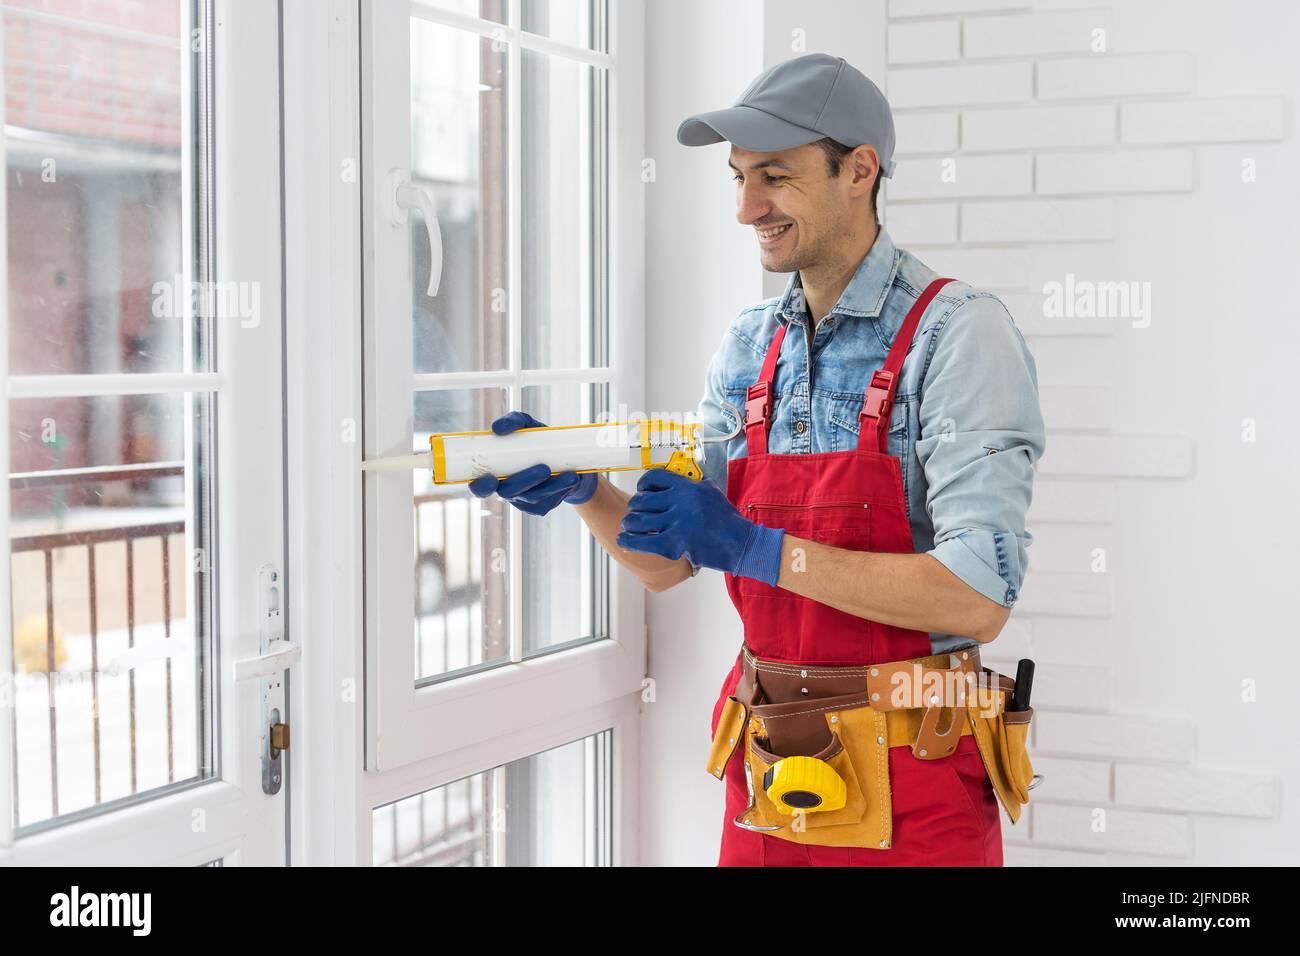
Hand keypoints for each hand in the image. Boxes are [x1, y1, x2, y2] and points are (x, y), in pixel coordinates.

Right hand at [467, 411, 597, 515]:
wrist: (566, 458)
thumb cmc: (538, 441)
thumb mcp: (528, 425)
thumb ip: (513, 421)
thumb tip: (498, 428)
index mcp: (495, 473)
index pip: (479, 486)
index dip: (481, 487)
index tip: (491, 480)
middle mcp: (506, 489)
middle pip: (508, 492)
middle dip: (525, 481)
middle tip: (544, 469)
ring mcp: (523, 501)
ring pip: (533, 497)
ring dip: (552, 486)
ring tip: (569, 475)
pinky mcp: (541, 507)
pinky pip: (549, 502)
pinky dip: (562, 490)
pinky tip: (572, 479)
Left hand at [615, 468, 784, 585]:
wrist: (743, 543)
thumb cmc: (728, 521)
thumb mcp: (711, 492)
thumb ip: (693, 484)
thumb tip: (678, 478)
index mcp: (688, 486)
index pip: (654, 477)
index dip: (642, 485)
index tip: (641, 492)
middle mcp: (681, 500)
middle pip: (641, 501)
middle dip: (634, 509)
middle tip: (634, 515)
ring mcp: (678, 521)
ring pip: (638, 520)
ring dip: (629, 525)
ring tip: (629, 528)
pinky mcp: (677, 542)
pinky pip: (643, 541)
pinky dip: (629, 542)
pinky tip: (623, 541)